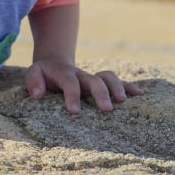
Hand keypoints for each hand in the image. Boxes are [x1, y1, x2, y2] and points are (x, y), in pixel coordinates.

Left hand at [24, 56, 143, 112]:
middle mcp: (81, 75)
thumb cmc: (43, 75)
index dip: (72, 95)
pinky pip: (118, 82)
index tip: (74, 111)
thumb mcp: (33, 74)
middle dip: (101, 93)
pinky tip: (141, 96)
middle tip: (107, 109)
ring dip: (118, 87)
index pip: (69, 82)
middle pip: (93, 79)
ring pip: (108, 77)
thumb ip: (33, 82)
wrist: (54, 63)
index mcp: (63, 73)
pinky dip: (130, 86)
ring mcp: (93, 77)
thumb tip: (38, 95)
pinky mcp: (102, 82)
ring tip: (124, 102)